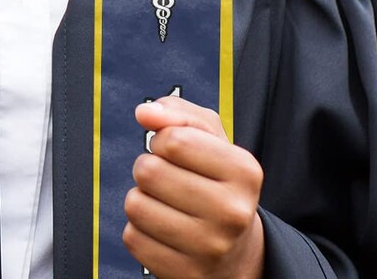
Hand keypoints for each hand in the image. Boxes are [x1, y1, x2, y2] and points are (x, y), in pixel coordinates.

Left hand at [124, 96, 263, 278]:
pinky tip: (164, 231)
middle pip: (149, 171)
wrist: (235, 250)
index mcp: (244, 171)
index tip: (177, 152)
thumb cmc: (215, 182)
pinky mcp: (185, 274)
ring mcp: (210, 249)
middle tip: (169, 179)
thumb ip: (177, 112)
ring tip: (166, 205)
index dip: (164, 140)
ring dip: (142, 199)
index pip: (174, 140)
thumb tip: (145, 113)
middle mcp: (233, 212)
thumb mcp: (208, 137)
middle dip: (149, 167)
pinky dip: (140, 230)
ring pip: (136, 204)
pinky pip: (133, 238)